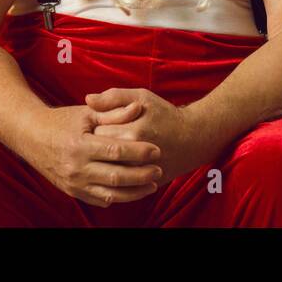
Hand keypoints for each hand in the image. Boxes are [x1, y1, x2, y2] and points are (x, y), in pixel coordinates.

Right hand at [22, 103, 163, 206]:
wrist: (30, 136)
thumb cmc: (61, 121)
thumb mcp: (86, 113)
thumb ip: (113, 112)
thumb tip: (138, 108)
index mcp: (80, 145)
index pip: (116, 150)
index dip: (138, 151)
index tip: (156, 149)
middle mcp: (76, 167)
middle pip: (116, 176)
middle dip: (141, 174)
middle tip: (159, 170)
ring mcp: (73, 183)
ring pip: (111, 194)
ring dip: (134, 191)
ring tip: (153, 184)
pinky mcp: (72, 192)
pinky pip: (100, 200)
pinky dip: (119, 197)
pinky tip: (133, 191)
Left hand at [87, 88, 215, 180]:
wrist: (193, 139)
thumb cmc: (165, 114)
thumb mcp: (142, 97)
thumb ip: (113, 96)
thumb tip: (88, 99)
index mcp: (132, 132)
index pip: (96, 131)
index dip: (97, 125)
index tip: (105, 121)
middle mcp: (135, 156)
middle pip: (100, 151)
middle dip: (99, 142)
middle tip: (109, 134)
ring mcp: (140, 173)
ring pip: (108, 167)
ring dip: (106, 158)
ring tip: (115, 146)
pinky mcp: (144, 184)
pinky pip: (119, 181)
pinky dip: (116, 171)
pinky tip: (121, 161)